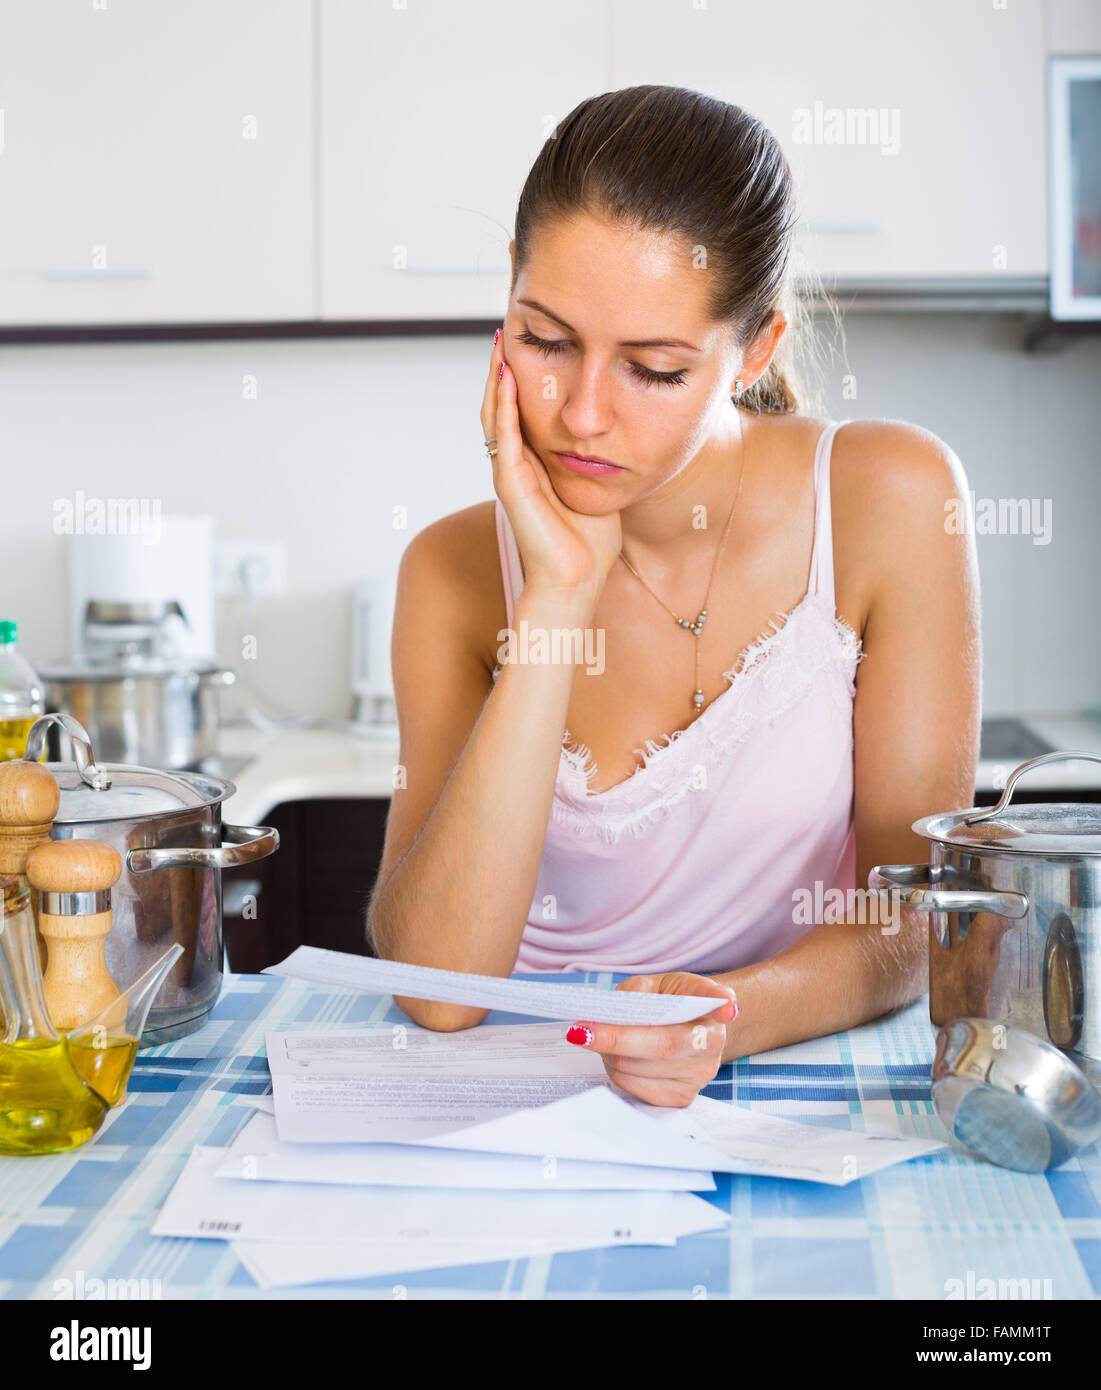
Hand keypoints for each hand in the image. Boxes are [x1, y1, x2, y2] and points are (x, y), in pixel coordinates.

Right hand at [482, 324, 622, 595]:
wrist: (576, 579)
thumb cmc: (590, 544)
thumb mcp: (598, 488)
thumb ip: (598, 462)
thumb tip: (618, 438)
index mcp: (536, 466)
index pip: (524, 413)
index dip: (525, 380)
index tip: (535, 346)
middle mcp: (517, 465)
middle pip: (503, 406)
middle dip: (504, 369)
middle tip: (507, 331)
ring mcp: (510, 471)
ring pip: (496, 413)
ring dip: (496, 377)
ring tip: (500, 341)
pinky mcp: (510, 480)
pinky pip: (503, 432)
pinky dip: (503, 402)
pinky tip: (506, 374)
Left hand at [565, 972, 738, 1107]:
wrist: (686, 1031)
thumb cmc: (669, 1003)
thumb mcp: (655, 985)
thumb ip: (638, 993)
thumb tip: (616, 1015)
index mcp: (710, 1008)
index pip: (714, 1003)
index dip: (719, 1003)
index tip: (726, 1006)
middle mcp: (713, 1044)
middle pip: (662, 1045)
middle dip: (616, 1039)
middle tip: (582, 1030)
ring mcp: (700, 1076)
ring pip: (641, 1070)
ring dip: (610, 1055)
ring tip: (601, 1039)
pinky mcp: (681, 1098)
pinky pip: (637, 1089)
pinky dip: (618, 1072)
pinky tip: (617, 1057)